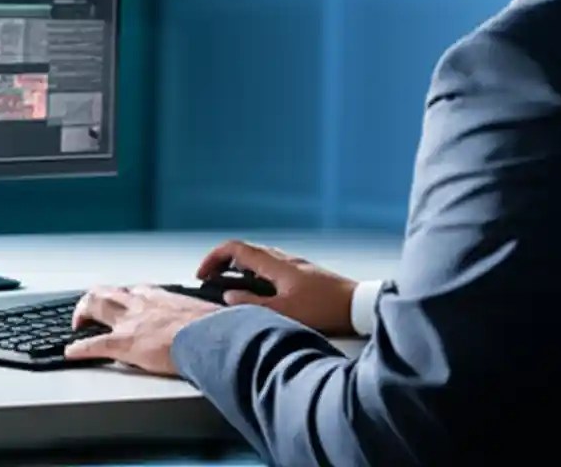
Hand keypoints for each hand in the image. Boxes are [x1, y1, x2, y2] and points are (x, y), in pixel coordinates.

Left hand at [64, 284, 220, 375]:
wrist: (213, 337)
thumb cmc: (217, 327)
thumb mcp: (212, 313)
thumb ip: (207, 315)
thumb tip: (225, 320)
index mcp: (163, 298)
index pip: (137, 290)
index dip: (126, 295)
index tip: (124, 298)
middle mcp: (142, 304)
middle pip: (109, 292)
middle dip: (95, 298)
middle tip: (90, 308)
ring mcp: (130, 322)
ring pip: (95, 306)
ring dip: (82, 313)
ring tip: (77, 323)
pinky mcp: (124, 343)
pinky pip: (93, 344)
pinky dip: (79, 348)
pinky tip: (70, 351)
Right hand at [197, 240, 357, 335]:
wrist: (359, 305)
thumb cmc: (324, 308)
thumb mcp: (283, 311)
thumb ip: (252, 304)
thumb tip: (228, 298)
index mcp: (275, 264)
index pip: (234, 249)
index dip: (213, 258)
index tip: (202, 275)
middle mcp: (283, 259)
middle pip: (244, 250)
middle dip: (221, 262)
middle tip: (210, 280)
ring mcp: (294, 264)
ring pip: (257, 257)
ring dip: (238, 267)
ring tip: (229, 286)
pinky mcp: (303, 273)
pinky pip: (269, 265)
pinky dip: (253, 272)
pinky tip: (257, 290)